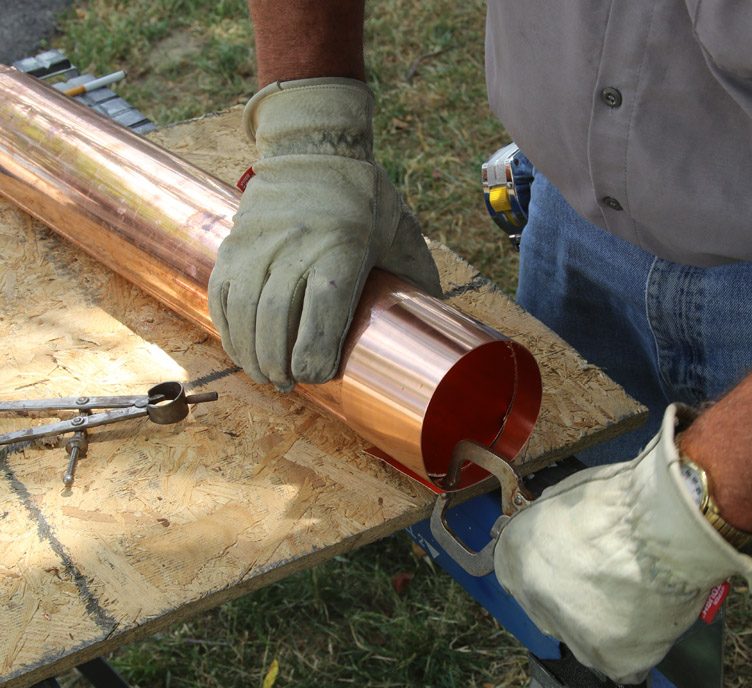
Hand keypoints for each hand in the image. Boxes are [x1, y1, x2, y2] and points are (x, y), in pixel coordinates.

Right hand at [209, 77, 440, 389]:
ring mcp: (260, 242)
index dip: (314, 356)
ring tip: (263, 373)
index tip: (316, 377)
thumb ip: (417, 279)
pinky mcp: (236, 241)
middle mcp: (297, 245)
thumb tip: (437, 327)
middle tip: (286, 383)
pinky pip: (222, 292)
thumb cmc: (365, 200)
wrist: (315, 148)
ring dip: (249, 352)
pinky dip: (227, 326)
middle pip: (275, 318)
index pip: (322, 313)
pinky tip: (240, 346)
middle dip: (277, 363)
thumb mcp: (403, 234)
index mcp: (343, 248)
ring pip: (243, 309)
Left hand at [494, 404, 751, 683]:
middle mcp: (533, 601)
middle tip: (611, 579)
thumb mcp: (565, 499)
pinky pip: (623, 660)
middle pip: (549, 609)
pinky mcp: (613, 661)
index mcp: (514, 556)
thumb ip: (549, 525)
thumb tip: (552, 533)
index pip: (519, 574)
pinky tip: (653, 618)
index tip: (573, 564)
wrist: (664, 527)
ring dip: (605, 624)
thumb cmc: (617, 499)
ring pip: (585, 638)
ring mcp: (572, 637)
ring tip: (640, 595)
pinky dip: (637, 645)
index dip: (548, 570)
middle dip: (574, 598)